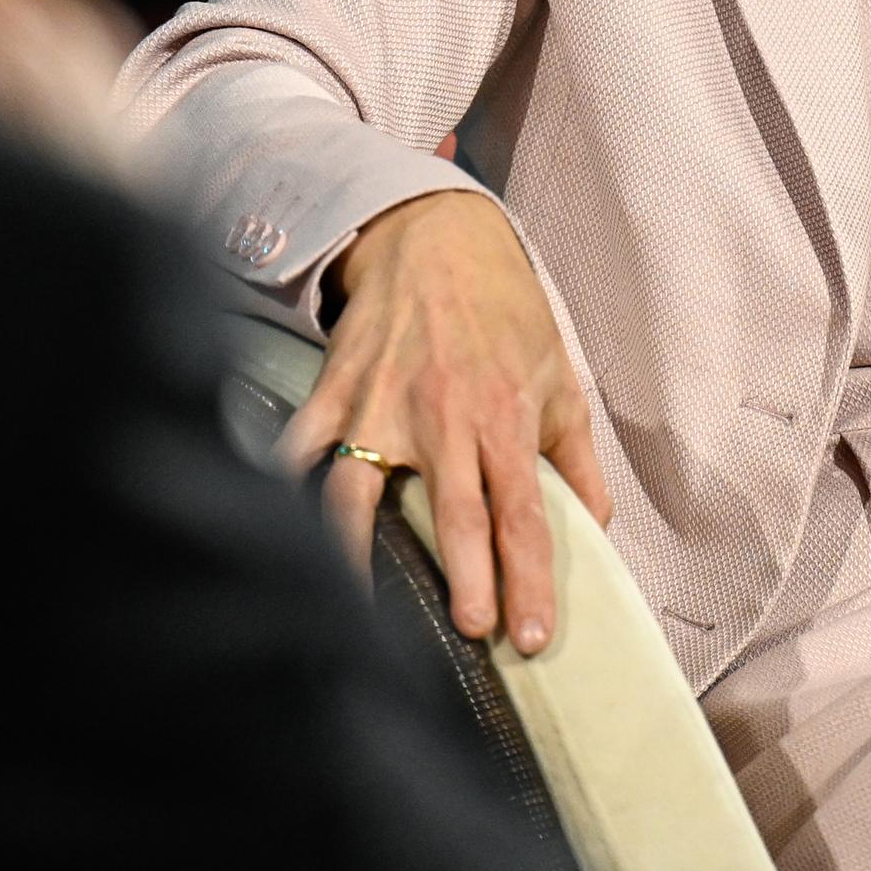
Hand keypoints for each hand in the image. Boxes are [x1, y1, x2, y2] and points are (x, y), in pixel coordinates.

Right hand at [278, 187, 610, 657]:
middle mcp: (444, 417)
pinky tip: (277, 530)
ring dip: (359, 557)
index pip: (522, 514)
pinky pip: (301, 447)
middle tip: (472, 633)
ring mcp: (380, 404)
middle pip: (454, 513)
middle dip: (465, 580)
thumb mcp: (559, 378)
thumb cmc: (502, 310)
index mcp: (503, 417)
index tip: (530, 635)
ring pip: (361, 494)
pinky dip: (283, 487)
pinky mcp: (336, 389)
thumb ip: (577, 460)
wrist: (437, 236)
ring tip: (362, 611)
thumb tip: (593, 528)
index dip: (528, 579)